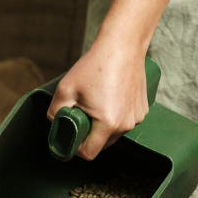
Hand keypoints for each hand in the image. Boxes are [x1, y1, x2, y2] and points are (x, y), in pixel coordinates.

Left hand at [47, 41, 147, 160]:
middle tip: (83, 114)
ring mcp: (137, 118)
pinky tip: (111, 98)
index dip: (76, 148)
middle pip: (102, 145)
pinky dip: (117, 116)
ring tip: (98, 103)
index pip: (89, 153)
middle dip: (90, 135)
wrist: (123, 45)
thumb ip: (55, 112)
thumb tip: (55, 124)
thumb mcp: (65, 88)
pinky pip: (125, 122)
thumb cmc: (95, 65)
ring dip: (104, 126)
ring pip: (114, 134)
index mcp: (107, 123)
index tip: (72, 136)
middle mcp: (125, 125)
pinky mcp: (143, 110)